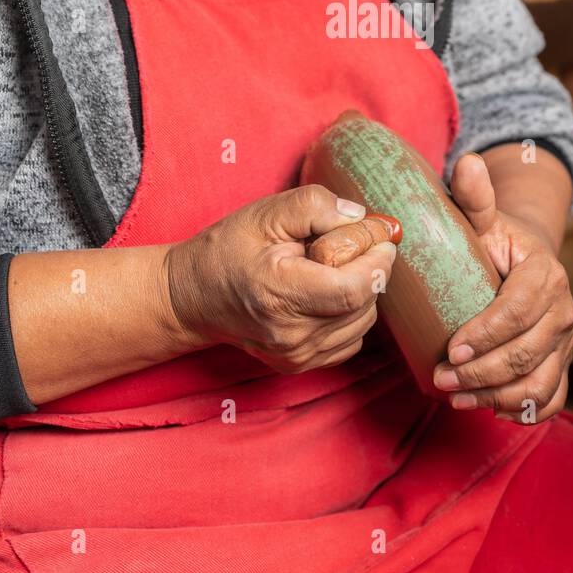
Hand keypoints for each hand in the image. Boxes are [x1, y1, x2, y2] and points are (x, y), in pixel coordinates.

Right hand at [163, 185, 396, 373]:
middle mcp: (291, 334)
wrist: (193, 295)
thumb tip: (361, 219)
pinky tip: (325, 293)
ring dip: (360, 292)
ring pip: (362, 323)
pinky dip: (350, 314)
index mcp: (281, 294)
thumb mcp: (267, 213)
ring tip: (329, 269)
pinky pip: (350, 339)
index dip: (377, 262)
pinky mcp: (300, 364)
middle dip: (369, 270)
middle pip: (363, 305)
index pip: (353, 289)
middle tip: (347, 245)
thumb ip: (317, 207)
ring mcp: (296, 355)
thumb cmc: (229, 250)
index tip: (380, 237)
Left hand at [432, 153, 572, 422]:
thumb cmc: (492, 241)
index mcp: (545, 272)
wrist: (522, 259)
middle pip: (527, 351)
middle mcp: (563, 308)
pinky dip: (527, 411)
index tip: (451, 350)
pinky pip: (552, 397)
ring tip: (456, 399)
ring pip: (539, 381)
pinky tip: (493, 411)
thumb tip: (467, 162)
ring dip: (497, 397)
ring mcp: (565, 340)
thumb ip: (473, 196)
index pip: (520, 309)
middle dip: (482, 372)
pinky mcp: (561, 363)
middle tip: (440, 381)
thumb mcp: (481, 218)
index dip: (487, 333)